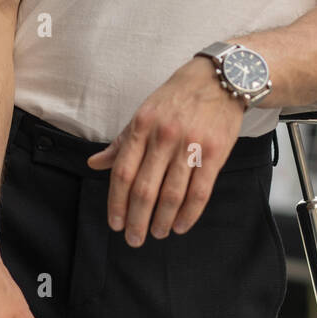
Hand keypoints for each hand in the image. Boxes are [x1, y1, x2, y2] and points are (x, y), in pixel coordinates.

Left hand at [85, 57, 245, 244]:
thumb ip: (121, 142)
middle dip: (137, 220)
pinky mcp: (214, 153)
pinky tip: (180, 225)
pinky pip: (199, 191)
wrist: (222, 78)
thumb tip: (94, 164)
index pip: (122, 172)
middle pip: (144, 189)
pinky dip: (189, 214)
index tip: (115, 223)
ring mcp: (190, 145)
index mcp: (142, 125)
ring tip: (158, 233)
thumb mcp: (145, 111)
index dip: (116, 203)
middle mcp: (164, 136)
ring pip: (171, 194)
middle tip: (133, 239)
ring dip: (162, 221)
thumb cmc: (178, 96)